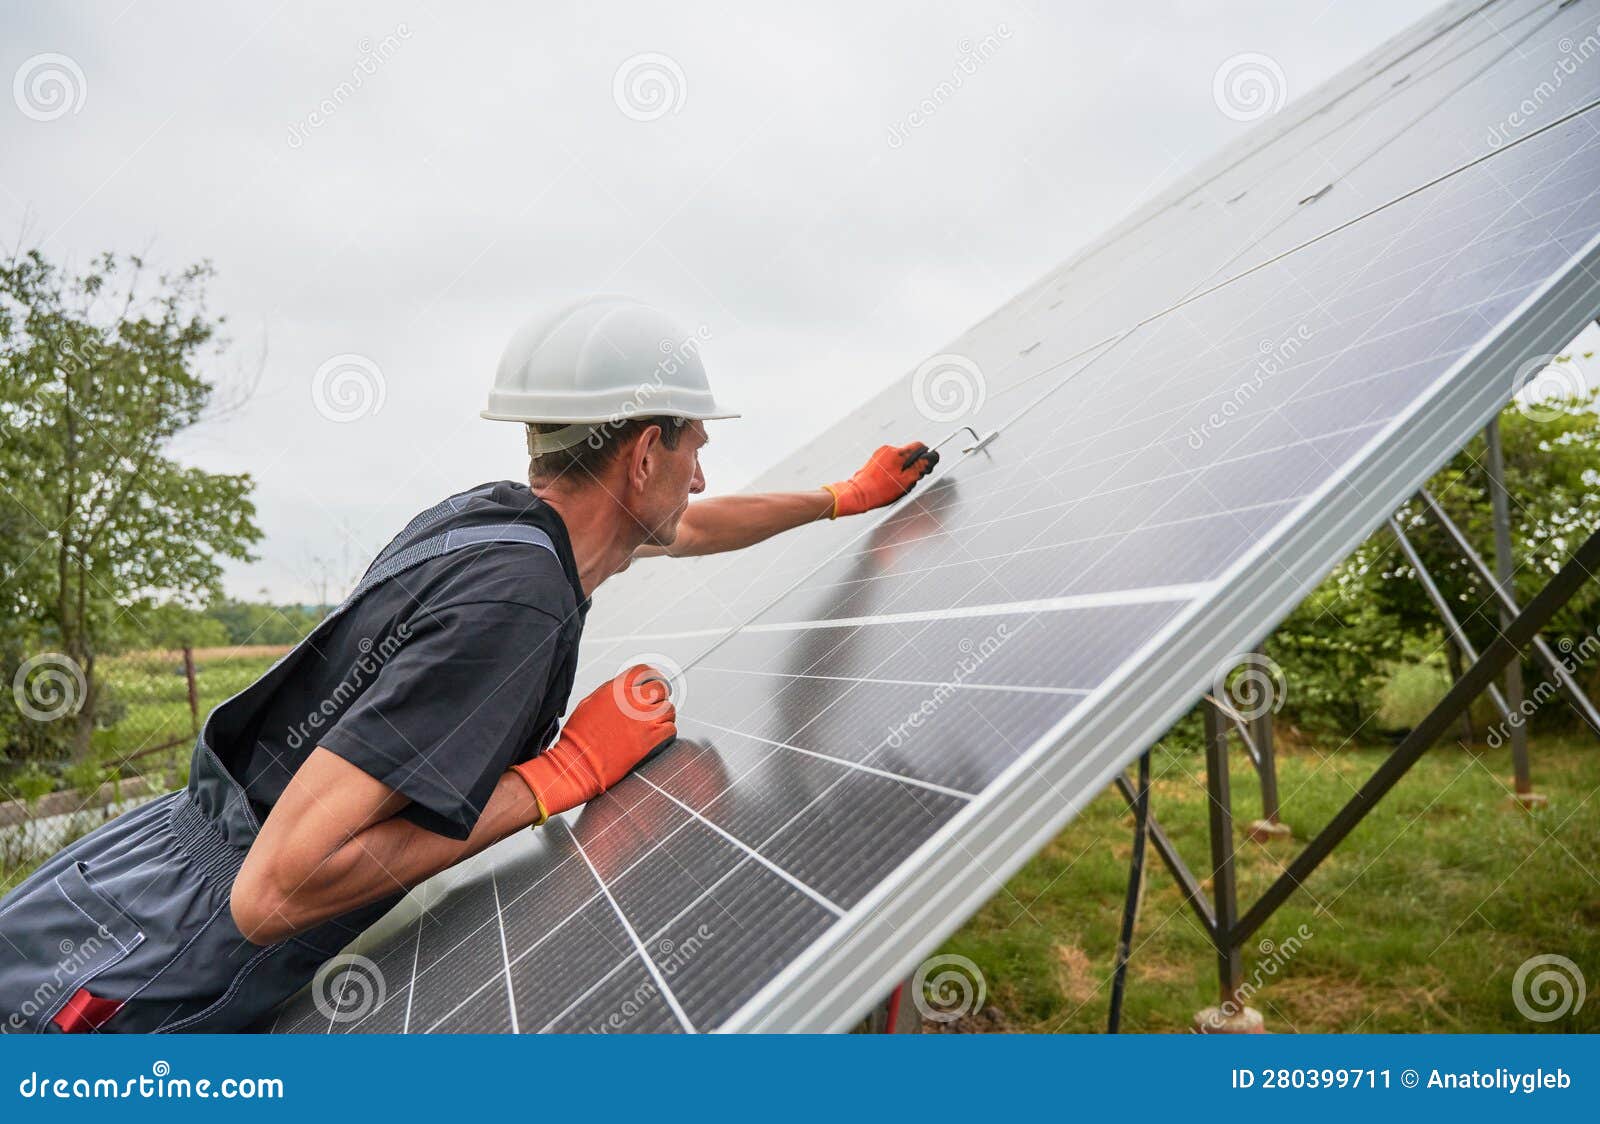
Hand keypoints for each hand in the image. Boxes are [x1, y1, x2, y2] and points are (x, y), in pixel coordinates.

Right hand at [510, 664, 675, 821]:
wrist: (578, 763)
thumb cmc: (578, 738)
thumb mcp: (589, 703)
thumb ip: (610, 693)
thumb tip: (622, 691)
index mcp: (616, 689)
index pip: (643, 671)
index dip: (651, 676)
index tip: (653, 683)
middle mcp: (632, 701)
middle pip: (660, 688)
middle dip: (659, 696)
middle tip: (656, 705)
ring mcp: (643, 719)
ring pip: (668, 709)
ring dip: (664, 716)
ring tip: (656, 724)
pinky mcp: (650, 739)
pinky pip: (671, 729)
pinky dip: (667, 733)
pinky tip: (658, 737)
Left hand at [822, 441, 937, 517]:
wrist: (858, 494)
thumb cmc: (880, 490)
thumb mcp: (906, 481)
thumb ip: (920, 467)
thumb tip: (931, 457)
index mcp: (898, 453)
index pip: (920, 446)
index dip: (927, 456)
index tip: (927, 466)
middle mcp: (888, 449)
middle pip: (910, 453)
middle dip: (914, 465)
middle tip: (912, 479)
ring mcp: (880, 454)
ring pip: (900, 458)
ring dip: (904, 468)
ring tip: (897, 483)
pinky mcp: (875, 459)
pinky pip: (891, 461)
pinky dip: (894, 470)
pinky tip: (889, 482)